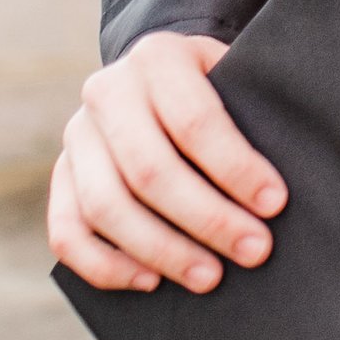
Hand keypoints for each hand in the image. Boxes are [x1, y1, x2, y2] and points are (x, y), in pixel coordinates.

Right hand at [49, 30, 288, 293]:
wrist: (161, 78)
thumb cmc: (219, 88)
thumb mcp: (237, 77)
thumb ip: (254, 115)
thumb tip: (278, 192)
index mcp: (157, 57)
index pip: (195, 120)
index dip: (236, 168)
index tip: (275, 204)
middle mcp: (106, 91)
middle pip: (150, 170)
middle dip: (207, 219)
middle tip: (254, 251)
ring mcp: (77, 136)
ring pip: (106, 206)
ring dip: (162, 250)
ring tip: (210, 277)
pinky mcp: (61, 177)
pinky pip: (67, 232)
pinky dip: (106, 265)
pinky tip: (151, 282)